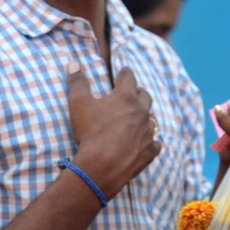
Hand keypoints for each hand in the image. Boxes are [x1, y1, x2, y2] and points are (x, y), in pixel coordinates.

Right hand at [67, 63, 160, 198]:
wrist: (102, 165)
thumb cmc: (90, 132)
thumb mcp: (78, 104)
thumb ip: (77, 82)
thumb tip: (73, 63)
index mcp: (125, 97)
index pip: (129, 78)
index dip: (125, 73)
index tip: (124, 72)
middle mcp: (141, 112)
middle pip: (145, 96)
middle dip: (138, 93)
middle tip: (132, 94)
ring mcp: (148, 132)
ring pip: (151, 119)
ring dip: (144, 116)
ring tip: (137, 118)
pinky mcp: (149, 151)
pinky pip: (155, 143)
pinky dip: (151, 140)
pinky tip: (147, 142)